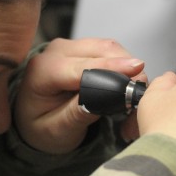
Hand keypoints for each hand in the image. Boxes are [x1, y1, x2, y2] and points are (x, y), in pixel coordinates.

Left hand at [14, 37, 145, 153]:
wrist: (34, 117)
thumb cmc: (42, 125)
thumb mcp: (56, 129)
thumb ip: (76, 114)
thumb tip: (102, 99)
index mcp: (43, 71)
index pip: (82, 67)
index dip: (111, 68)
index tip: (137, 71)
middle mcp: (56, 51)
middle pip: (102, 51)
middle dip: (128, 70)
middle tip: (141, 97)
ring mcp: (71, 45)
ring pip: (110, 47)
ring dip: (129, 67)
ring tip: (135, 96)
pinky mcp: (84, 47)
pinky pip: (111, 50)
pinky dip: (125, 66)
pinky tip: (128, 86)